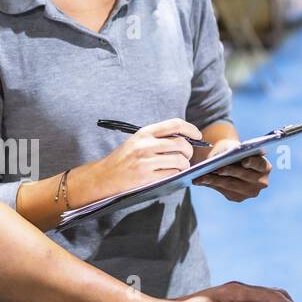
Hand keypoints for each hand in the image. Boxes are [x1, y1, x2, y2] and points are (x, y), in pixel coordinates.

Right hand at [74, 119, 201, 205]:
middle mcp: (146, 145)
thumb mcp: (137, 140)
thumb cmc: (123, 159)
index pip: (176, 125)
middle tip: (186, 157)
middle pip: (182, 144)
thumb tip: (185, 138)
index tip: (197, 136)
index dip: (191, 129)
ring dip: (183, 165)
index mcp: (145, 132)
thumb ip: (158, 137)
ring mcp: (147, 161)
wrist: (104, 176)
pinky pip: (172, 174)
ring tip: (178, 167)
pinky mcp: (147, 177)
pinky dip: (176, 175)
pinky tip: (170, 174)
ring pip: (180, 161)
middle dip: (189, 152)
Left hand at [192, 137, 271, 202]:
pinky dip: (210, 184)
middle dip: (229, 172)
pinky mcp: (238, 198)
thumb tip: (219, 159)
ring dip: (214, 179)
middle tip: (216, 169)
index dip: (252, 163)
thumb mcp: (234, 148)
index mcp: (265, 167)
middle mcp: (261, 182)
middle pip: (243, 176)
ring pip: (230, 185)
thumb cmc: (234, 152)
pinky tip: (199, 181)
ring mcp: (250, 192)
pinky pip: (222, 190)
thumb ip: (231, 151)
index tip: (244, 161)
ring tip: (201, 176)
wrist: (232, 162)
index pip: (259, 164)